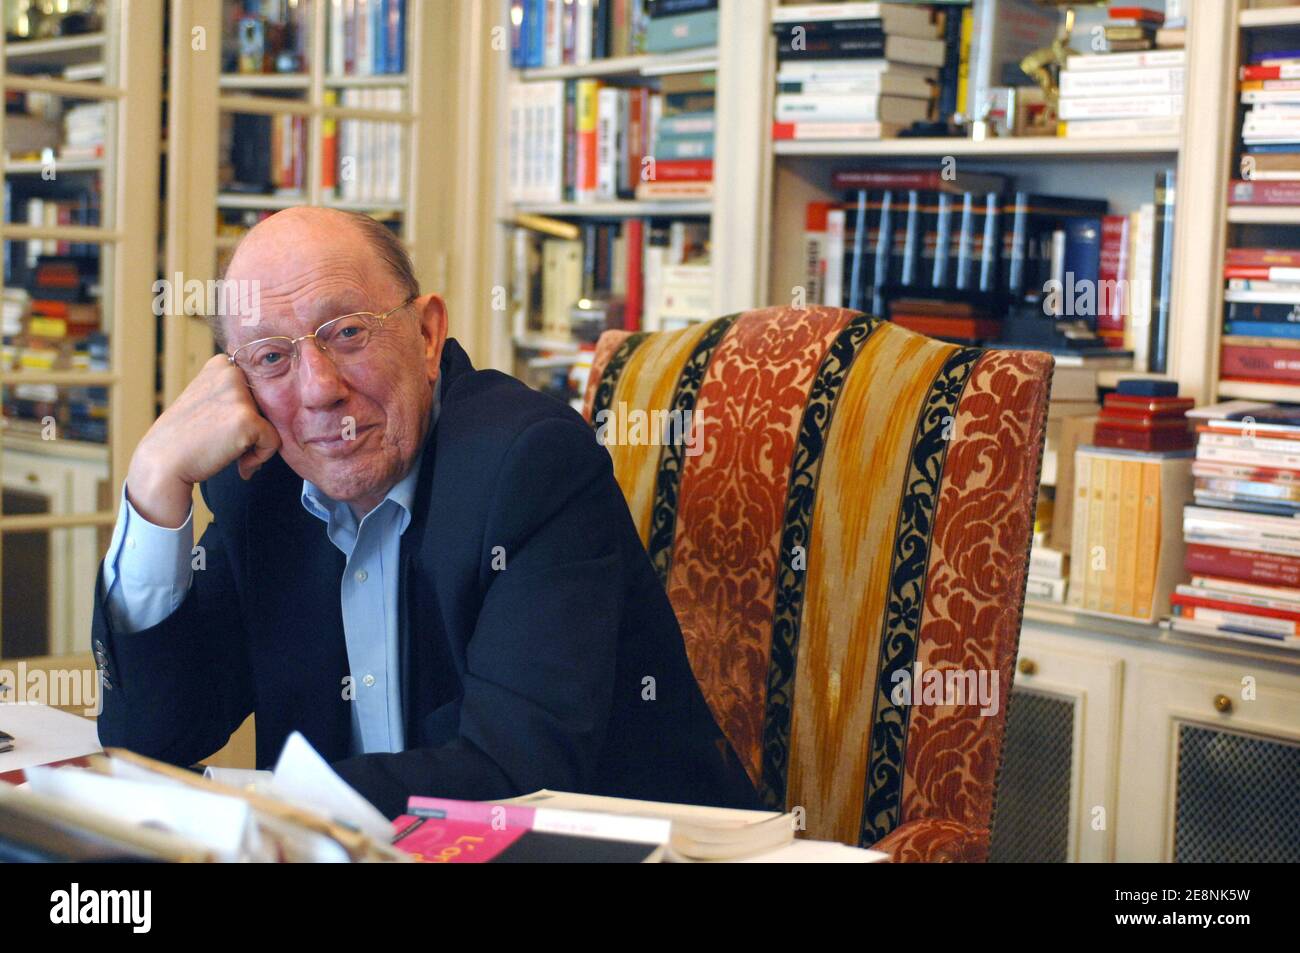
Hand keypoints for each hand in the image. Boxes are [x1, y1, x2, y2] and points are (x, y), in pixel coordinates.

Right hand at [125, 354, 280, 526]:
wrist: (162, 463)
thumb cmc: (186, 437)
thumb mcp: (206, 400)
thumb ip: (232, 394)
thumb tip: (276, 401)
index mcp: (221, 365)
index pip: (258, 391)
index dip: (245, 413)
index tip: (220, 426)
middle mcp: (230, 373)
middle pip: (268, 406)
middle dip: (252, 429)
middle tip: (223, 441)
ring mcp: (238, 395)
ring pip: (273, 424)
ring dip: (255, 444)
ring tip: (227, 451)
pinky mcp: (248, 419)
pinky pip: (273, 442)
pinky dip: (259, 458)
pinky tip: (238, 464)